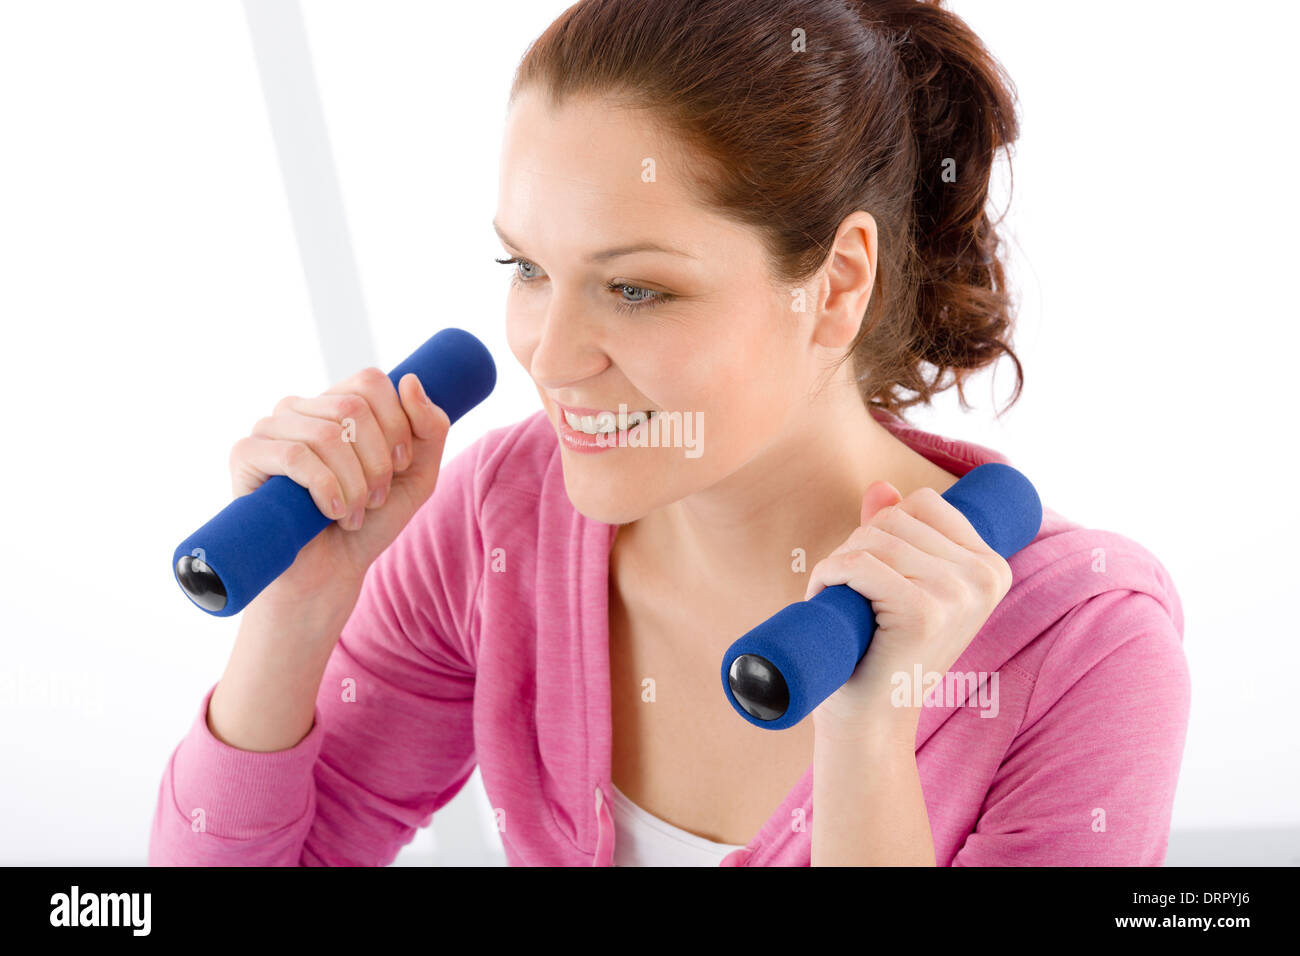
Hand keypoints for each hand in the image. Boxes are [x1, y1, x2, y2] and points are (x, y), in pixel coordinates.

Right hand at [228, 367, 450, 608]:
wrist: (329, 573)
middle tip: (375, 498)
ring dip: (354, 483)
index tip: (401, 465)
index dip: (397, 424)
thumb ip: (430, 428)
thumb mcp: (417, 475)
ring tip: (353, 512)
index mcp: (337, 404)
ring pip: (328, 434)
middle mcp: (301, 408)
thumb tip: (410, 380)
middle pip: (353, 407)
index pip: (370, 381)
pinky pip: (295, 455)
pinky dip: (325, 488)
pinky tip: (330, 512)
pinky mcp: (246, 454)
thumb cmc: (370, 522)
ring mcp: (270, 428)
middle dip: (378, 461)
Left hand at [807, 479, 1012, 739]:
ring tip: (839, 601)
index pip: (924, 503)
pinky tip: (825, 598)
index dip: (882, 528)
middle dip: (856, 546)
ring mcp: (958, 594)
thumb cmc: (880, 653)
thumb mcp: (898, 586)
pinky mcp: (924, 611)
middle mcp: (985, 576)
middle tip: (850, 594)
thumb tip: (881, 487)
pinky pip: (859, 563)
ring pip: (874, 538)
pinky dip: (828, 575)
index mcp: (992, 566)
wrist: (869, 722)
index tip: (874, 575)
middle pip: (895, 518)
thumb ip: (898, 534)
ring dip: (837, 563)